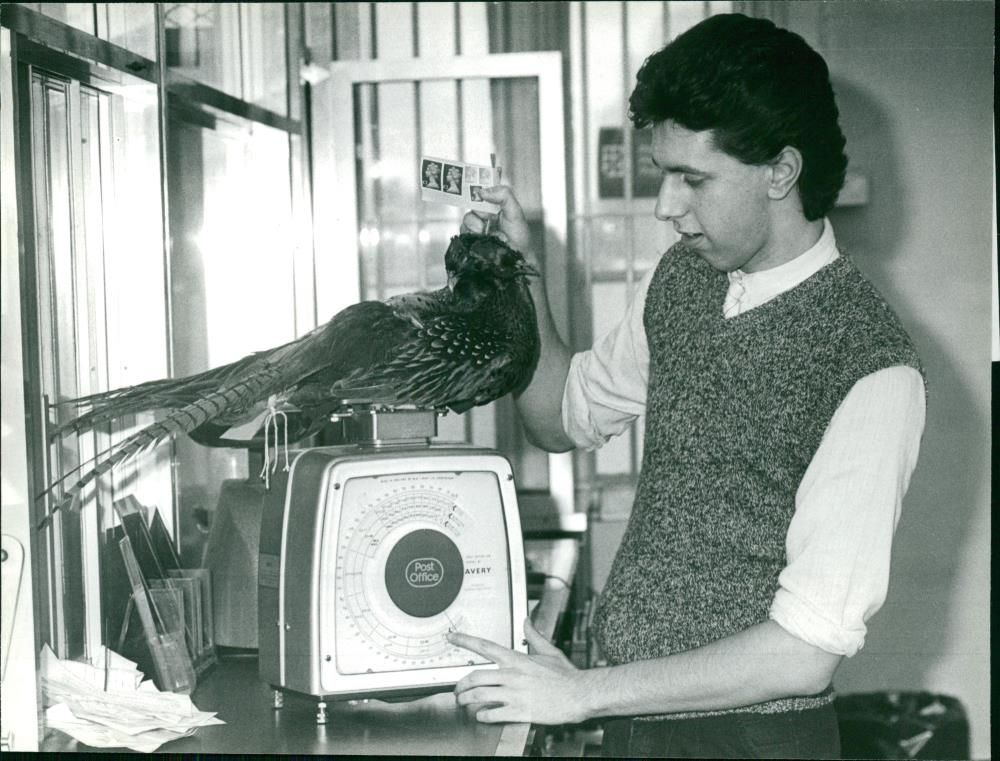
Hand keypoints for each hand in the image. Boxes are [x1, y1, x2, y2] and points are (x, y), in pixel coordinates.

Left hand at [448, 617, 590, 724]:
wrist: (580, 694)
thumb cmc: (566, 676)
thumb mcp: (550, 651)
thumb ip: (534, 636)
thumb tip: (527, 621)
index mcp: (517, 659)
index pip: (485, 646)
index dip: (465, 640)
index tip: (452, 637)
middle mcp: (512, 675)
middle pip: (475, 676)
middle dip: (460, 685)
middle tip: (457, 690)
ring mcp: (514, 694)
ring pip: (479, 695)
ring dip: (466, 700)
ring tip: (463, 703)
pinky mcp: (519, 711)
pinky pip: (492, 714)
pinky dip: (482, 716)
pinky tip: (481, 716)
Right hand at [460, 186, 537, 267]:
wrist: (516, 258)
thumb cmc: (519, 237)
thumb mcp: (515, 212)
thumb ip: (504, 196)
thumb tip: (482, 191)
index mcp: (495, 205)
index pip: (482, 192)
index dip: (478, 191)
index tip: (479, 192)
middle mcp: (484, 215)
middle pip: (471, 205)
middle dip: (480, 211)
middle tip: (490, 218)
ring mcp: (476, 227)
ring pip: (467, 219)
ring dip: (477, 225)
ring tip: (490, 232)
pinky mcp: (470, 238)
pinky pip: (463, 232)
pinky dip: (472, 234)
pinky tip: (482, 238)